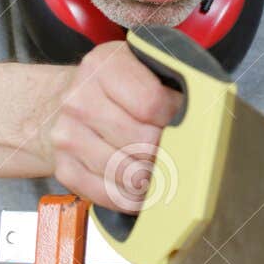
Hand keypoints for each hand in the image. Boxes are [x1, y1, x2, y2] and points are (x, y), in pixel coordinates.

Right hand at [42, 41, 182, 211]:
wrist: (62, 103)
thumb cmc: (114, 89)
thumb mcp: (139, 67)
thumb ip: (168, 83)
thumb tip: (201, 117)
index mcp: (103, 66)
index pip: (151, 103)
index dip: (173, 117)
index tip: (176, 119)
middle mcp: (78, 100)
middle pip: (143, 142)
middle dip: (163, 148)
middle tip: (167, 145)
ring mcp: (67, 137)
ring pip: (129, 173)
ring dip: (150, 175)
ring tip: (154, 166)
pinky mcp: (64, 169)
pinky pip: (111, 196)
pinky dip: (132, 197)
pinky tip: (137, 186)